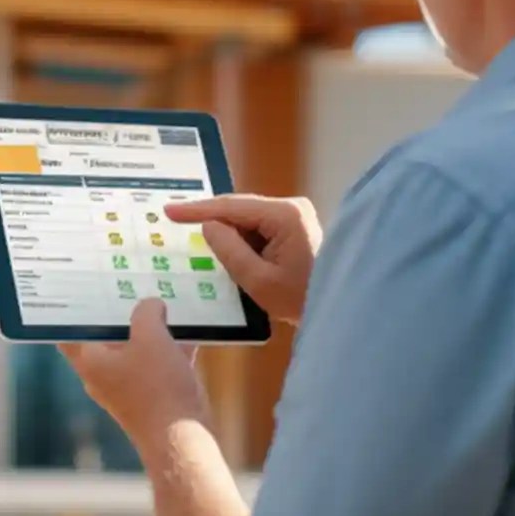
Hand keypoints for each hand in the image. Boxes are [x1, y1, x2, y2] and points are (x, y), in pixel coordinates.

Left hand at [60, 300, 208, 443]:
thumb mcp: (151, 336)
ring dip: (149, 330)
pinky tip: (190, 332)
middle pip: (107, 337)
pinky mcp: (151, 397)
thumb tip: (151, 305)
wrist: (182, 441)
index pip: (70, 332)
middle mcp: (103, 376)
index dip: (75, 310)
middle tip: (129, 287)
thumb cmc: (158, 387)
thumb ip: (147, 312)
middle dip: (120, 313)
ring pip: (135, 350)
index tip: (83, 290)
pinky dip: (168, 349)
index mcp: (91, 361)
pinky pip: (156, 365)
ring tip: (163, 302)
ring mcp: (128, 388)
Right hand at [166, 195, 321, 324]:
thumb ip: (229, 250)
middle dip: (213, 223)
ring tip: (211, 254)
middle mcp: (292, 207)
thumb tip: (209, 226)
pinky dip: (245, 242)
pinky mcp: (297, 227)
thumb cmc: (303, 299)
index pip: (231, 206)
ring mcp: (296, 215)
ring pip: (249, 220)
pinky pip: (260, 228)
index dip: (197, 210)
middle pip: (240, 210)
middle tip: (178, 226)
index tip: (170, 211)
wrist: (344, 309)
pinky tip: (234, 257)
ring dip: (231, 237)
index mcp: (285, 215)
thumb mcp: (258, 281)